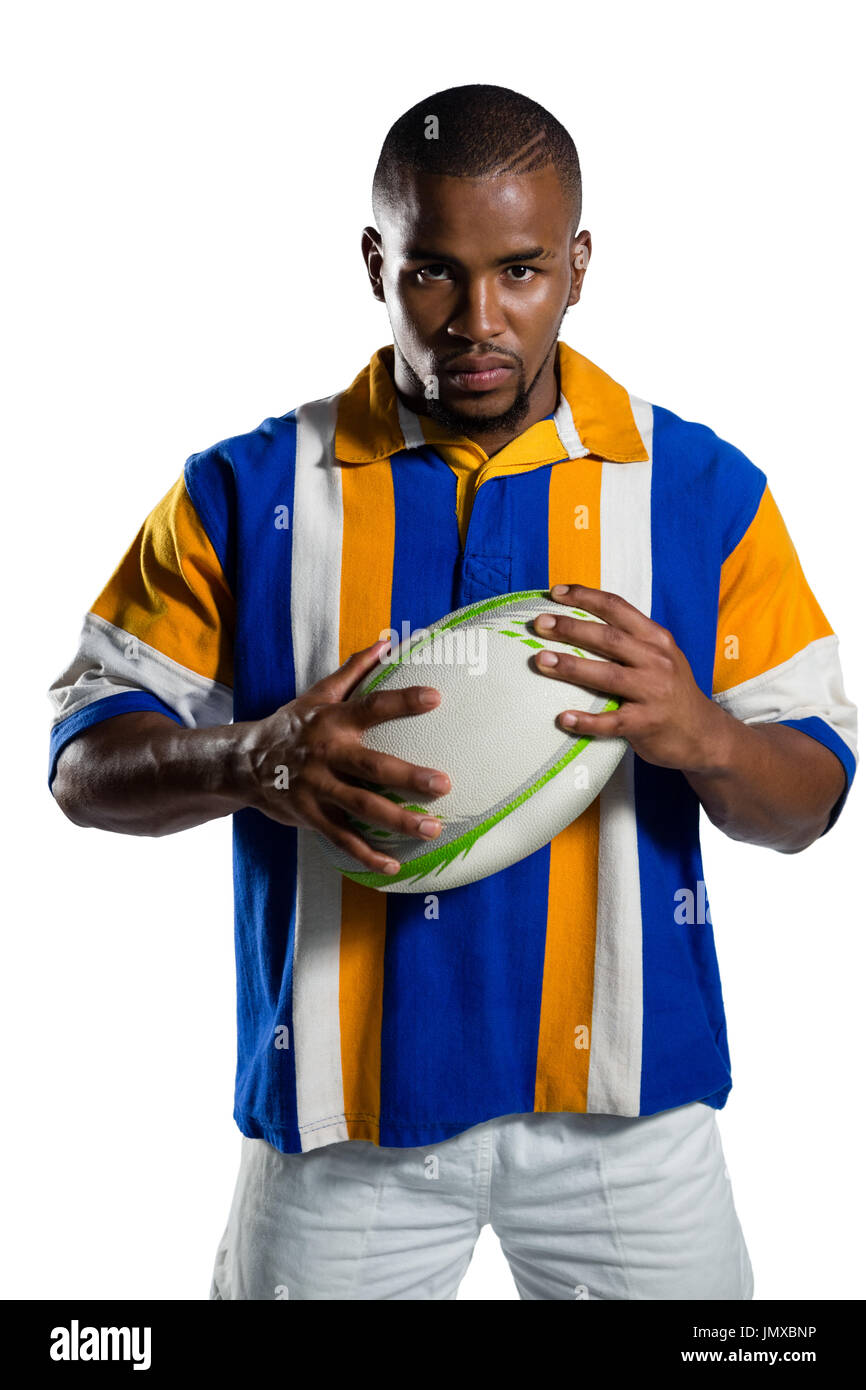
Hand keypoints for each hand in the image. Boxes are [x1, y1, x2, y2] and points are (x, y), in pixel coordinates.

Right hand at [234, 639, 450, 873]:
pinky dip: (367, 854)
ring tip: (433, 828)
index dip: (402, 701)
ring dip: (398, 820)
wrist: (242, 763)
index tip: (436, 697)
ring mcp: (316, 788)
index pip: (372, 707)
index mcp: (332, 721)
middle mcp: (326, 754)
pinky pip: (341, 838)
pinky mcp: (309, 815)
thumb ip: (353, 671)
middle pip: (372, 767)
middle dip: (409, 777)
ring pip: (362, 808)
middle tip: (444, 784)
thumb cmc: (292, 726)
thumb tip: (386, 641)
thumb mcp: (317, 695)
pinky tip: (394, 864)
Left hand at [531, 583, 722, 772]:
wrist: (704, 734)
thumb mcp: (659, 656)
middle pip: (608, 638)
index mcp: (656, 638)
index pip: (617, 608)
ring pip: (608, 676)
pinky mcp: (647, 724)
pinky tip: (564, 718)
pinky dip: (587, 721)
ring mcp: (653, 693)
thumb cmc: (670, 691)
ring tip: (541, 660)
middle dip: (570, 627)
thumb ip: (629, 640)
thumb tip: (579, 621)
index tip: (556, 591)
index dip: (586, 596)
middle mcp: (657, 661)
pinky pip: (612, 722)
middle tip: (539, 623)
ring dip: (572, 667)